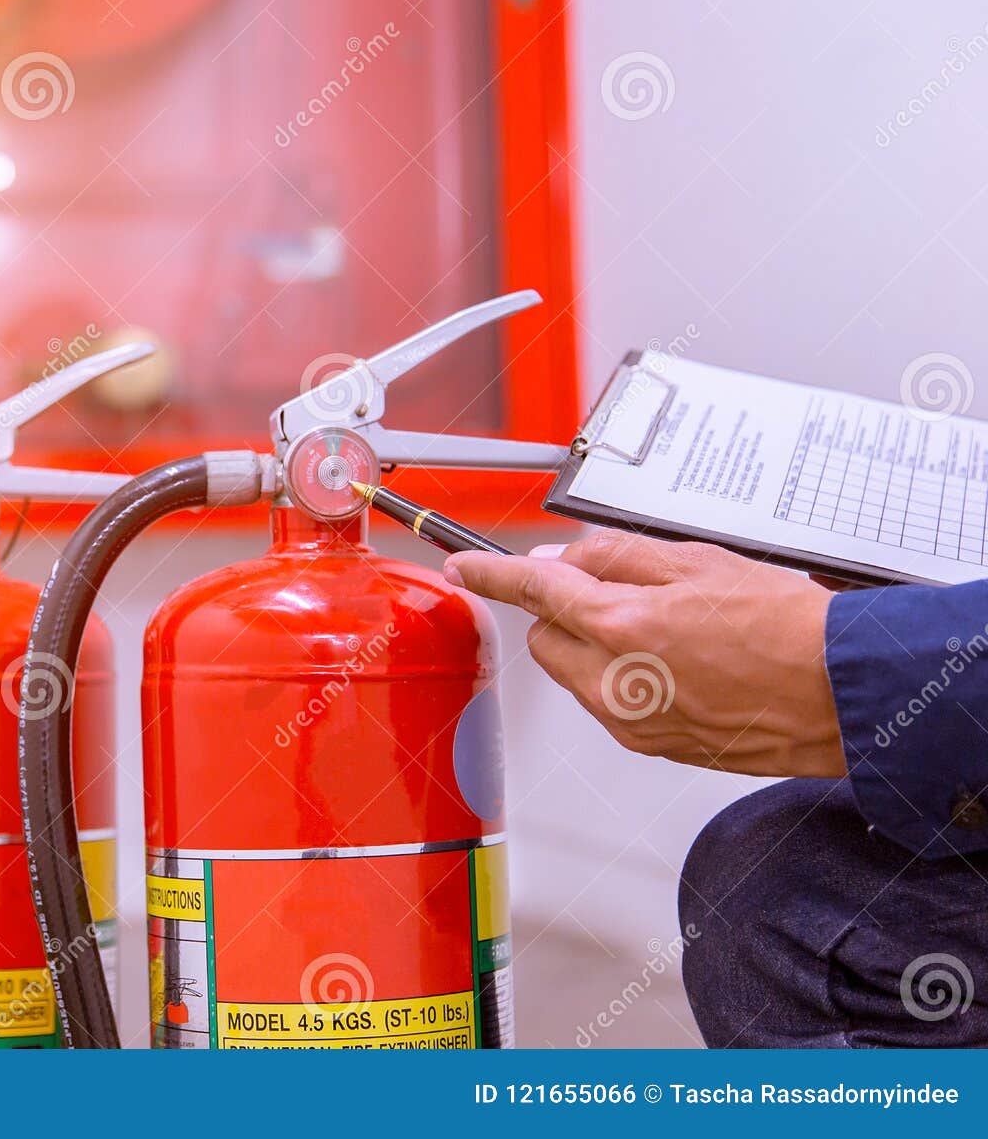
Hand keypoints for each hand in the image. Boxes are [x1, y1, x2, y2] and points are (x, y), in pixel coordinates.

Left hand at [444, 530, 844, 776]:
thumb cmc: (788, 628)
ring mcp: (631, 721)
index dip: (490, 574)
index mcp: (621, 625)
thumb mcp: (698, 561)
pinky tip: (682, 666)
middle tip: (624, 595)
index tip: (463, 566)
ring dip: (597, 647)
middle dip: (566, 613)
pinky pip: (609, 704)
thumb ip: (615, 558)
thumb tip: (562, 560)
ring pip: (575, 674)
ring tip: (671, 632)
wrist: (842, 695)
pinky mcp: (651, 746)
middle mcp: (615, 682)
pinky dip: (625, 680)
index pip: (533, 590)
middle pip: (546, 638)